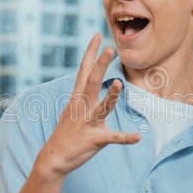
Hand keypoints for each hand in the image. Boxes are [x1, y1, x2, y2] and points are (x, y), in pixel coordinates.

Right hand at [36, 33, 140, 177]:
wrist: (54, 157)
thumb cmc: (67, 131)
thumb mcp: (72, 109)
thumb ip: (82, 94)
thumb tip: (89, 81)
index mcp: (77, 97)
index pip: (84, 70)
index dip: (91, 52)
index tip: (97, 35)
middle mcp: (81, 107)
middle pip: (91, 82)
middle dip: (100, 65)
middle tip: (110, 48)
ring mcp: (87, 122)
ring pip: (100, 107)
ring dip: (110, 96)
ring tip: (118, 84)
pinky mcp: (94, 139)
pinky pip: (112, 138)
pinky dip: (125, 138)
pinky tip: (137, 137)